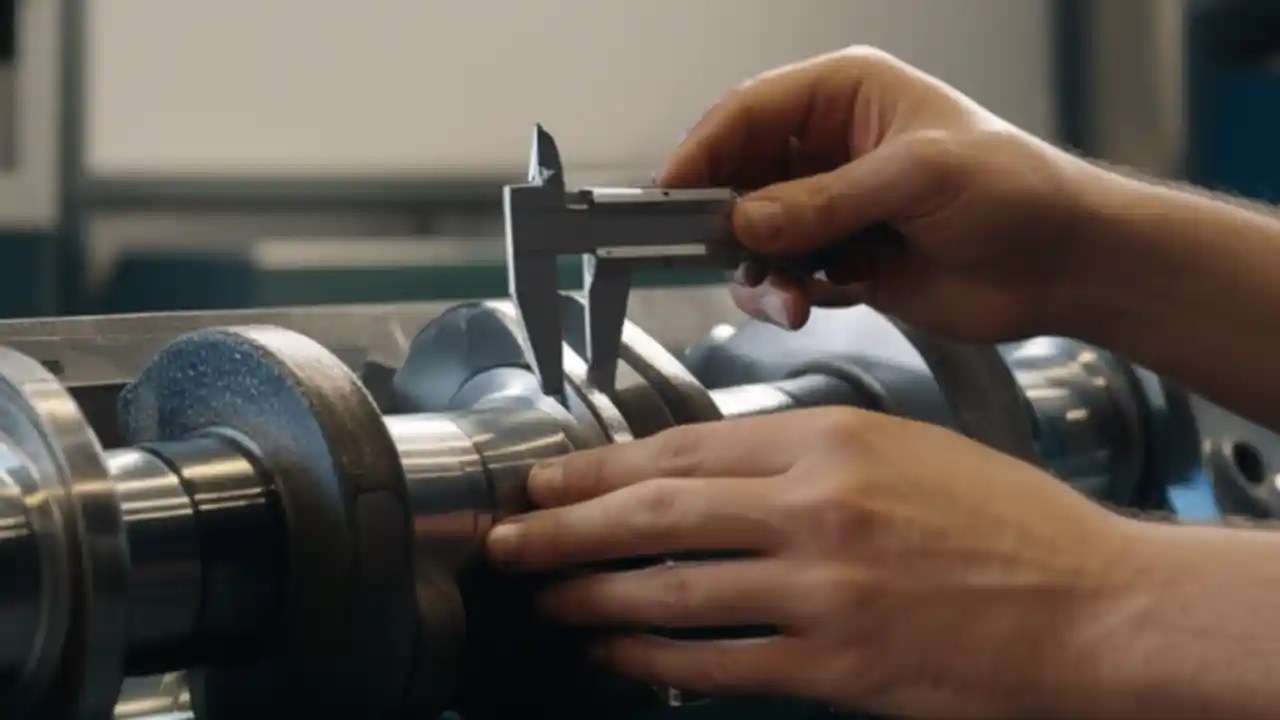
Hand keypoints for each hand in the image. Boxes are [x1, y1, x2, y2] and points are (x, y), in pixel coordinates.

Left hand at [485, 408, 1145, 717]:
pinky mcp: (837, 660)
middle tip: (508, 543)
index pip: (679, 448)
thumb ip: (802, 456)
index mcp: (829, 439)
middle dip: (563, 531)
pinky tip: (618, 655)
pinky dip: (654, 658)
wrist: (1092, 601)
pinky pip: (718, 660)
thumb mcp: (901, 450)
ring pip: (671, 591)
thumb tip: (707, 476)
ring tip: (548, 603)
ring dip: (592, 598)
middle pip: (653, 515)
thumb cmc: (1005, 522)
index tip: (546, 482)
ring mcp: (822, 587)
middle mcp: (815, 506)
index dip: (596, 469)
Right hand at [662, 46, 1112, 341]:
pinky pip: (783, 277)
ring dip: (758, 269)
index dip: (703, 151)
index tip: (671, 194)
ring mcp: (832, 208)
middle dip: (727, 221)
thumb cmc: (1017, 190)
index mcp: (845, 97)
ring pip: (754, 236)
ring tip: (789, 294)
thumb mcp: (917, 178)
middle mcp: (828, 149)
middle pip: (738, 177)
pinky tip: (810, 303)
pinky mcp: (841, 261)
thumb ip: (825, 201)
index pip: (747, 113)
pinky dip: (784, 295)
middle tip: (722, 254)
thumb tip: (746, 222)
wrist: (1065, 265)